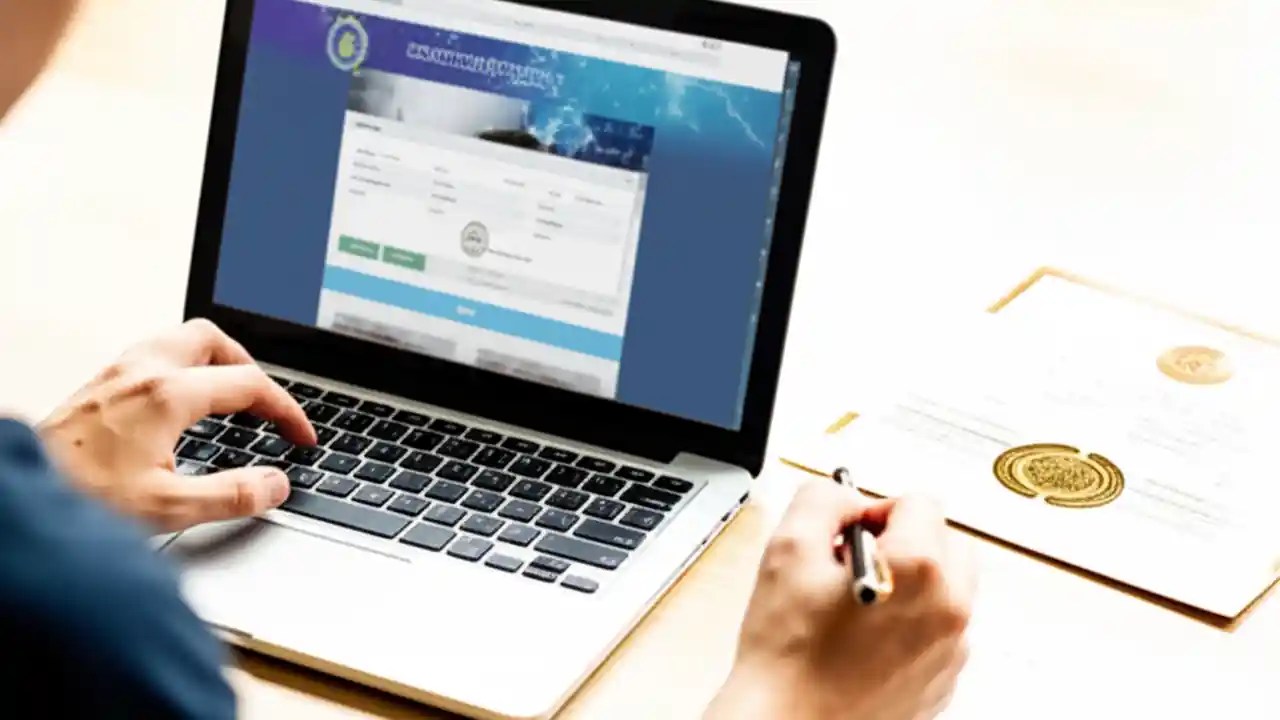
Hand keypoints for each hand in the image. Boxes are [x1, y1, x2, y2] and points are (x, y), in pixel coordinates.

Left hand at [37, 319, 315, 532]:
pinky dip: (181, 370)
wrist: (14, 500)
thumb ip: (231, 495)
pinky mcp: (96, 388)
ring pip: (179, 340)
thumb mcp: (167, 509)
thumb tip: (274, 484)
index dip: (287, 411)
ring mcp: (114, 376)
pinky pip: (151, 357)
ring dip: (213, 362)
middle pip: (213, 339)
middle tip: (265, 402)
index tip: (300, 436)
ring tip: (228, 394)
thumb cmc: (76, 499)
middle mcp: (141, 373)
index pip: (250, 385)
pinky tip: (178, 405)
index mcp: (167, 395)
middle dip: (250, 366)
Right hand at [705, 479, 975, 719]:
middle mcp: (948, 609)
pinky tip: (864, 640)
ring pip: (946, 588)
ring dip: (911, 583)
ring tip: (857, 606)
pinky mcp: (943, 682)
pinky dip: (911, 624)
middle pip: (946, 541)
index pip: (918, 502)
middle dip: (904, 541)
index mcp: (919, 570)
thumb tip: (844, 495)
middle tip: (855, 562)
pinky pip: (940, 632)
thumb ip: (821, 499)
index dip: (873, 509)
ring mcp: (951, 651)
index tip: (848, 533)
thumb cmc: (787, 654)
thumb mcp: (787, 549)